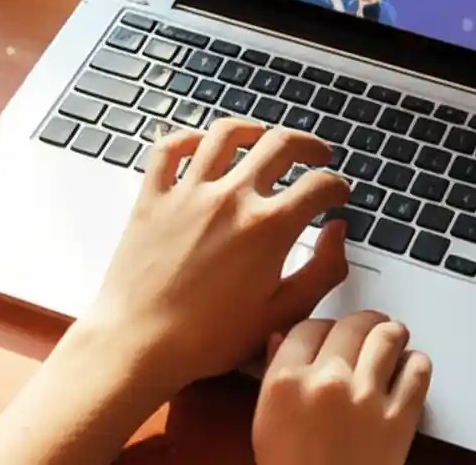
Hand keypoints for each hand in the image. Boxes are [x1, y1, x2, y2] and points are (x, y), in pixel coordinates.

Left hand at [84, 119, 351, 393]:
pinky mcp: (152, 197)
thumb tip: (337, 234)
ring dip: (252, 129)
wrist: (138, 345)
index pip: (318, 186)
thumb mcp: (281, 314)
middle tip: (316, 154)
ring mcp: (188, 193)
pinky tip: (200, 144)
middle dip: (308, 145)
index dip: (337, 186)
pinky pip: (169, 148)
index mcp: (268, 227)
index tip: (338, 193)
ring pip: (226, 134)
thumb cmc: (206, 338)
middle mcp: (230, 199)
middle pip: (280, 145)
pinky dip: (187, 138)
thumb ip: (323, 271)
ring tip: (263, 136)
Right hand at [253, 311, 432, 464]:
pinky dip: (416, 365)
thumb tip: (281, 339)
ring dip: (392, 337)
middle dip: (363, 325)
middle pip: (353, 324)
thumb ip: (274, 375)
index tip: (331, 336)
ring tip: (391, 344)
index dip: (323, 328)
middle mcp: (328, 382)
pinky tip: (407, 372)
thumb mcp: (266, 424)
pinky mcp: (401, 417)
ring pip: (389, 335)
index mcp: (287, 382)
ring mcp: (367, 398)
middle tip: (368, 331)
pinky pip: (419, 368)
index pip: (309, 325)